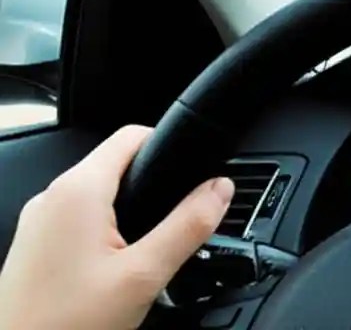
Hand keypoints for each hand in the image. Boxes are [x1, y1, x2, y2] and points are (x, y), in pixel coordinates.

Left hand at [0, 125, 233, 329]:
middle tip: (173, 230)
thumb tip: (220, 190)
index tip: (193, 173)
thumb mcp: (144, 275)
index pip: (132, 135)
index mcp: (78, 191)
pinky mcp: (35, 245)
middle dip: (153, 188)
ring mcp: (39, 222)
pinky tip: (114, 271)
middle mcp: (52, 198)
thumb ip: (188, 226)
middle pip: (117, 166)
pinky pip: (79, 221)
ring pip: (99, 196)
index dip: (169, 145)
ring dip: (130, 213)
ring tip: (144, 257)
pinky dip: (105, 233)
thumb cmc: (65, 324)